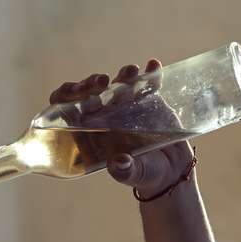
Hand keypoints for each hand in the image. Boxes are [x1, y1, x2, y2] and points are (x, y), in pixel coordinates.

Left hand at [47, 60, 195, 195]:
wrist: (173, 169)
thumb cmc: (146, 175)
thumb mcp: (135, 174)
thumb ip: (125, 171)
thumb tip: (119, 163)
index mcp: (90, 132)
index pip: (68, 110)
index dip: (67, 98)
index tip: (79, 94)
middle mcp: (104, 116)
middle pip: (90, 92)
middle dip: (92, 83)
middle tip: (102, 82)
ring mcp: (124, 106)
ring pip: (116, 84)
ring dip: (122, 75)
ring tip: (131, 72)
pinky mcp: (146, 100)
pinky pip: (145, 83)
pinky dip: (149, 74)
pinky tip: (153, 66)